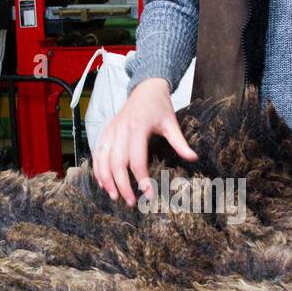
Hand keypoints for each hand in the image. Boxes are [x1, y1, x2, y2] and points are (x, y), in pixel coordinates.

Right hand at [92, 77, 197, 206]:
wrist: (145, 87)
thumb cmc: (159, 106)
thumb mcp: (172, 123)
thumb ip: (180, 143)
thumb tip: (194, 158)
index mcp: (138, 127)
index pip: (137, 159)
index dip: (142, 179)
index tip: (148, 194)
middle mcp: (121, 130)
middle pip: (117, 163)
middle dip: (123, 185)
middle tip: (131, 202)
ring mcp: (111, 131)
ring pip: (103, 160)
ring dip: (107, 180)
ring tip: (114, 196)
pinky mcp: (105, 132)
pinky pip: (98, 153)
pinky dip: (98, 169)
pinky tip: (103, 183)